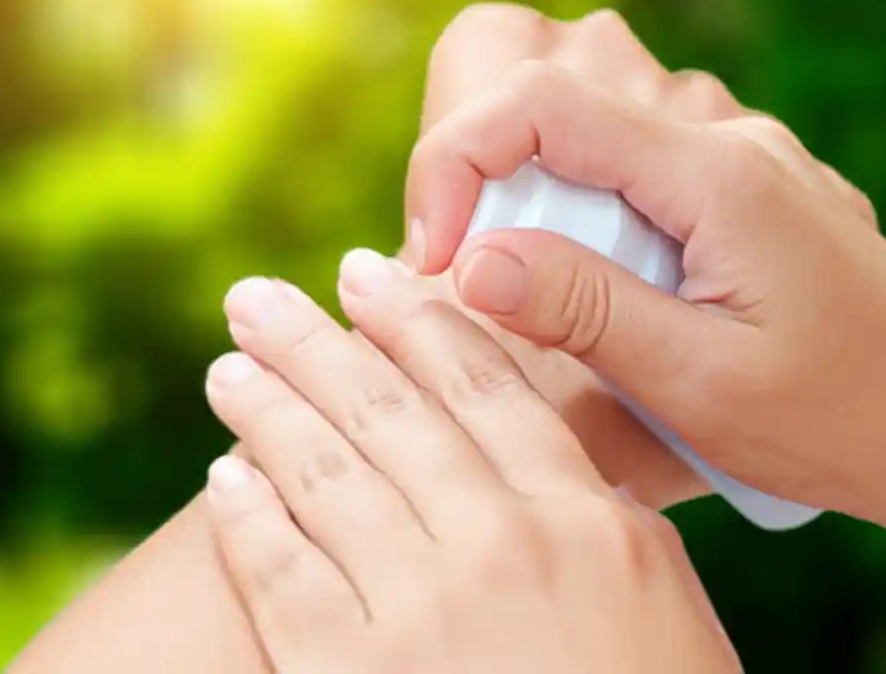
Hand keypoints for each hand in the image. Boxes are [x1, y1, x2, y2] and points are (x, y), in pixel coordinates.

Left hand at [202, 253, 738, 672]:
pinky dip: (246, 518)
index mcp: (585, 520)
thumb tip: (547, 453)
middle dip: (311, 344)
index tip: (367, 274)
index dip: (413, 319)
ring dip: (264, 412)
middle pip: (384, 412)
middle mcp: (498, 547)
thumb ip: (600, 519)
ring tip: (228, 369)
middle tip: (256, 297)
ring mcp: (419, 613)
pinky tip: (224, 480)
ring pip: (321, 476)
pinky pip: (279, 574)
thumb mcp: (661, 605)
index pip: (482, 386)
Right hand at [403, 35, 885, 662]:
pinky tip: (608, 295)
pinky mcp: (745, 194)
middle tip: (484, 288)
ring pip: (597, 141)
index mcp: (716, 175)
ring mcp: (743, 162)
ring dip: (542, 206)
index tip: (435, 257)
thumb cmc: (836, 423)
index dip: (457, 160)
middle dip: (493, 189)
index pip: (542, 104)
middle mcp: (731, 144)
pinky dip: (589, 220)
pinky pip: (639, 174)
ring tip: (546, 298)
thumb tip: (470, 262)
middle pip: (562, 112)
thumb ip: (583, 312)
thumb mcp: (697, 382)